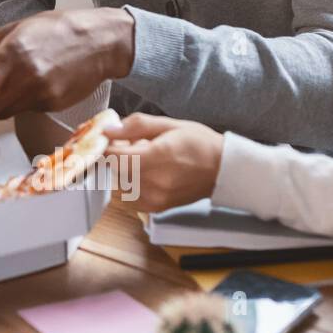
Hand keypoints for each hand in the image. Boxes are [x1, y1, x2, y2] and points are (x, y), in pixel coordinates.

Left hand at [0, 7, 134, 141]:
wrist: (101, 42)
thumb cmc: (53, 30)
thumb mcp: (10, 31)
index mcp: (12, 55)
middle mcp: (27, 78)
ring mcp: (42, 95)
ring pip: (3, 112)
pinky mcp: (53, 105)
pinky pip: (22, 110)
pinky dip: (13, 104)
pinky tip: (20, 88)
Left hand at [103, 114, 223, 211]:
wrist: (224, 169)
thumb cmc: (199, 144)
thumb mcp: (168, 124)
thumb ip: (135, 126)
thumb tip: (108, 130)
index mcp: (156, 156)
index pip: (113, 156)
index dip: (108, 146)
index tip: (114, 139)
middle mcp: (154, 181)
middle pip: (114, 170)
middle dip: (116, 157)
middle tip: (132, 147)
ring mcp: (155, 197)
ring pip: (119, 185)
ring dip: (122, 172)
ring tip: (141, 162)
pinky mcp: (157, 207)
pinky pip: (129, 198)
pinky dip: (130, 186)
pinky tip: (145, 175)